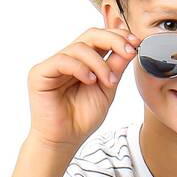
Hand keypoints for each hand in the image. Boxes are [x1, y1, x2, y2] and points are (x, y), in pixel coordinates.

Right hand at [27, 27, 139, 149]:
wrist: (65, 141)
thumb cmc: (82, 119)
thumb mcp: (107, 90)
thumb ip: (116, 67)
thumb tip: (132, 45)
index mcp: (82, 62)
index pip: (99, 38)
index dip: (118, 36)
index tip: (136, 43)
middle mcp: (67, 59)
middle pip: (90, 35)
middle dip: (113, 40)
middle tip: (129, 51)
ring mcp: (53, 65)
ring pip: (79, 47)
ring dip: (99, 63)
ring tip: (108, 82)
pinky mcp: (40, 73)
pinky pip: (62, 60)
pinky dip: (81, 68)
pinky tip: (91, 81)